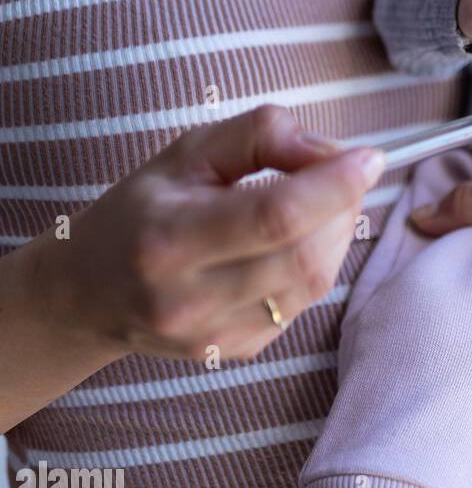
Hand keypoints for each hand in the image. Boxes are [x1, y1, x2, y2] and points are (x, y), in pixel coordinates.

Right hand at [46, 105, 384, 362]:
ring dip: (337, 234)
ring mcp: (213, 336)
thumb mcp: (188, 151)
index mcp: (170, 239)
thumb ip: (259, 135)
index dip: (333, 185)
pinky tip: (299, 239)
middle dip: (342, 206)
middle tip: (345, 173)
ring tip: (323, 201)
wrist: (88, 292)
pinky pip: (302, 305)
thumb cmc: (143, 208)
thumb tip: (326, 152)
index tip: (368, 157)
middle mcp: (189, 298)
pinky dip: (318, 263)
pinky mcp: (233, 352)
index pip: (274, 216)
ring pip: (313, 283)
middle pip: (303, 254)